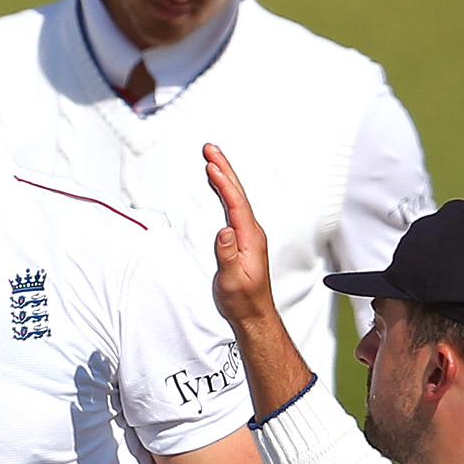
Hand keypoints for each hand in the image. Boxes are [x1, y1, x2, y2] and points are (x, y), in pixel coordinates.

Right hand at [205, 143, 275, 326]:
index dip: (224, 184)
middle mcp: (252, 232)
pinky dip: (225, 192)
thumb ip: (227, 255)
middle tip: (210, 149)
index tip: (211, 166)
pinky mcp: (242, 239)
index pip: (236, 204)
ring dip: (224, 177)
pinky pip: (233, 207)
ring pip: (236, 198)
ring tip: (212, 160)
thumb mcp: (232, 281)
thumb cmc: (242, 300)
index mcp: (250, 238)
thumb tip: (224, 230)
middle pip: (237, 194)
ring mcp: (248, 235)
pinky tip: (220, 188)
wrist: (254, 314)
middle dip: (224, 169)